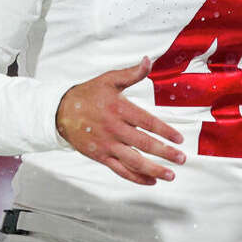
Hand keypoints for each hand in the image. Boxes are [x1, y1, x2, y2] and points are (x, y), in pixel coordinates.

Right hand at [56, 58, 185, 185]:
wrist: (60, 111)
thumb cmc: (88, 94)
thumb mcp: (109, 79)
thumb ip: (131, 74)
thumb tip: (148, 60)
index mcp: (119, 109)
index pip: (147, 122)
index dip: (165, 131)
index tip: (179, 139)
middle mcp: (114, 129)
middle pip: (144, 144)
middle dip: (165, 152)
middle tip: (181, 158)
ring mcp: (107, 145)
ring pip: (133, 161)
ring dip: (153, 169)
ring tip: (170, 175)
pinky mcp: (100, 156)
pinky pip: (120, 170)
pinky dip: (136, 178)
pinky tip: (151, 181)